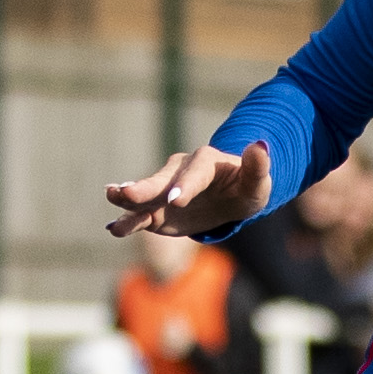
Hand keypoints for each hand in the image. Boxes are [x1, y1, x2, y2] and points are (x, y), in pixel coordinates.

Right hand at [107, 142, 270, 241]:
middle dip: (144, 187)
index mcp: (205, 162)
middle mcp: (179, 172)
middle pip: (160, 179)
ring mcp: (164, 191)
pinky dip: (128, 221)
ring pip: (145, 196)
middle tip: (125, 193)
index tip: (175, 200)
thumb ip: (257, 166)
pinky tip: (113, 227)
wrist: (229, 198)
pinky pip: (141, 216)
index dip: (185, 186)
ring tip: (111, 198)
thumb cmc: (245, 188)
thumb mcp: (256, 182)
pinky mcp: (157, 211)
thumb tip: (261, 145)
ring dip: (127, 199)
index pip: (195, 173)